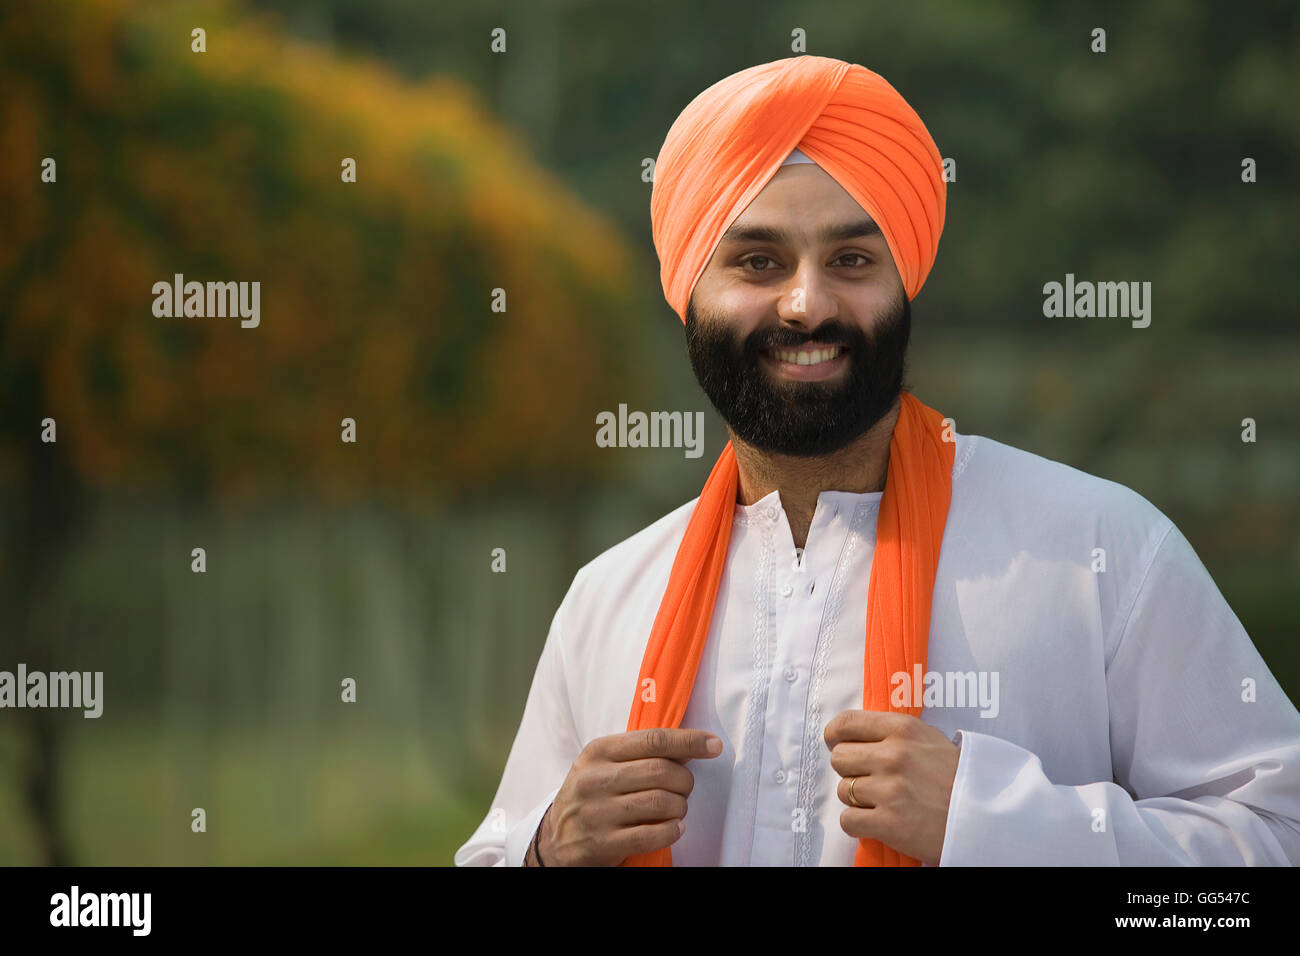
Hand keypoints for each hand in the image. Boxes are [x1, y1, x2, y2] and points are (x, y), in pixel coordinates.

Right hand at [533, 728, 723, 865]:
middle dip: (685, 781)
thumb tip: (690, 746)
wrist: (554, 839)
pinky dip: (672, 831)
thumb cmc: (591, 796)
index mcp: (598, 752)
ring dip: (680, 807)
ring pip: (661, 803)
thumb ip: (640, 754)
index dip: (689, 741)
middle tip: (685, 789)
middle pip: (662, 771)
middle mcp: (594, 779)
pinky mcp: (602, 844)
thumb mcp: (604, 766)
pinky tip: (674, 828)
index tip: (714, 745)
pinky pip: (653, 834)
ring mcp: (597, 813)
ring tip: (677, 809)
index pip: (653, 740)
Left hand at [824, 710, 959, 864]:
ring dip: (857, 799)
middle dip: (850, 770)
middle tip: (869, 779)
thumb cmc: (959, 778)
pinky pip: (848, 820)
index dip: (835, 735)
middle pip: (839, 758)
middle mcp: (893, 755)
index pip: (846, 723)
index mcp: (903, 729)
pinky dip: (859, 824)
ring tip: (882, 801)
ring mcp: (890, 789)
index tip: (836, 743)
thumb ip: (894, 734)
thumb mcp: (930, 739)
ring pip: (843, 790)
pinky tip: (878, 821)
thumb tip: (856, 734)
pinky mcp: (889, 822)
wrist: (987, 817)